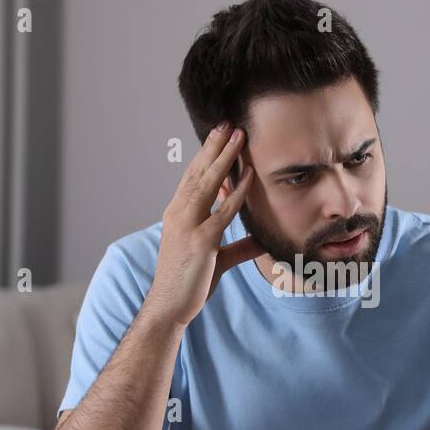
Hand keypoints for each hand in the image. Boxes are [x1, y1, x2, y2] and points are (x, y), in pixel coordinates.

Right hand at [145, 122, 265, 327]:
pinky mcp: (201, 242)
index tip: (219, 135)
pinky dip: (237, 192)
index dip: (206, 155)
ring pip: (208, 184)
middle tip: (228, 123)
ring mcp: (188, 226)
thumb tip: (260, 240)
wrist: (169, 306)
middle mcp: (179, 214)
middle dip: (214, 146)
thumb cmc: (189, 283)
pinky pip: (223, 212)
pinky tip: (248, 175)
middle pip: (198, 173)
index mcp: (178, 214)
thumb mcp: (217, 260)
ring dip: (225, 158)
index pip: (192, 177)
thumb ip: (239, 247)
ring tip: (238, 136)